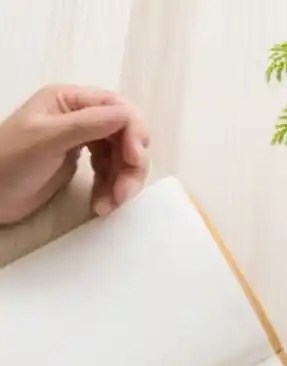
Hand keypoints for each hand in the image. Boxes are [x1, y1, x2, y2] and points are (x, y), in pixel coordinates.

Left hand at [0, 84, 149, 224]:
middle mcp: (80, 116)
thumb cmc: (8, 163)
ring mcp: (82, 139)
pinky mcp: (82, 162)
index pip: (118, 108)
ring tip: (110, 204)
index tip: (134, 159)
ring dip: (123, 182)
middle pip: (126, 135)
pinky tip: (101, 204)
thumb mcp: (46, 139)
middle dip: (130, 165)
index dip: (133, 133)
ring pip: (122, 157)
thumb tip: (128, 115)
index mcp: (69, 100)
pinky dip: (112, 189)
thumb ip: (87, 125)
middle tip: (124, 192)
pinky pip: (112, 172)